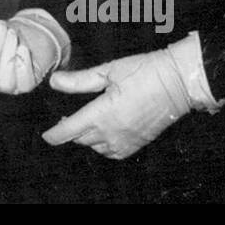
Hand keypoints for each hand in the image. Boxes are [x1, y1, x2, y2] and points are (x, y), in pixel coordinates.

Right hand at [0, 7, 56, 94]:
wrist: (32, 36)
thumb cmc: (5, 35)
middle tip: (2, 25)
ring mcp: (7, 85)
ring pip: (5, 81)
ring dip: (9, 55)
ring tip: (13, 34)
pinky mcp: (25, 85)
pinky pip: (23, 83)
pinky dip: (23, 66)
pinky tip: (23, 48)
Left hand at [42, 41, 196, 159]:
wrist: (178, 82)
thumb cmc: (144, 71)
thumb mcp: (107, 71)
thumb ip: (79, 80)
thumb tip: (54, 82)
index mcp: (102, 113)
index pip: (70, 130)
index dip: (54, 134)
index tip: (46, 135)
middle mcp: (112, 132)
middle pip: (81, 139)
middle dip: (70, 130)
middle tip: (67, 117)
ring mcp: (126, 140)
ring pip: (96, 147)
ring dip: (87, 138)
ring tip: (86, 121)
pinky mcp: (138, 144)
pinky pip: (113, 153)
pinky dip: (103, 146)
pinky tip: (104, 133)